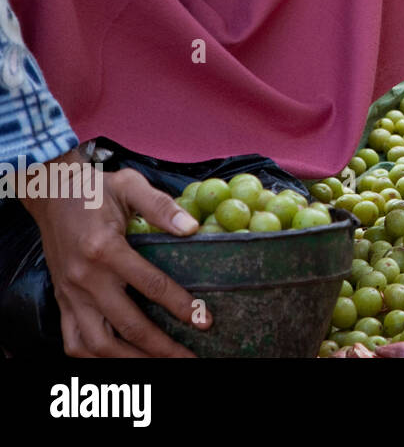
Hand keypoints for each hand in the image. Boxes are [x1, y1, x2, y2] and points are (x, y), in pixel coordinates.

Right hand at [19, 151, 209, 356]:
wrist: (51, 193)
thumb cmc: (95, 189)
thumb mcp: (130, 186)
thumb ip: (161, 206)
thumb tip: (192, 228)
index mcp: (105, 249)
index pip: (150, 286)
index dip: (180, 306)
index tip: (204, 321)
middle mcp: (85, 278)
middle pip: (127, 325)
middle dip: (161, 348)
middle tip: (189, 359)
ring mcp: (70, 293)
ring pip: (97, 343)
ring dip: (130, 360)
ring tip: (161, 365)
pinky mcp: (62, 300)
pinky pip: (73, 340)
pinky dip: (95, 356)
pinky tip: (120, 359)